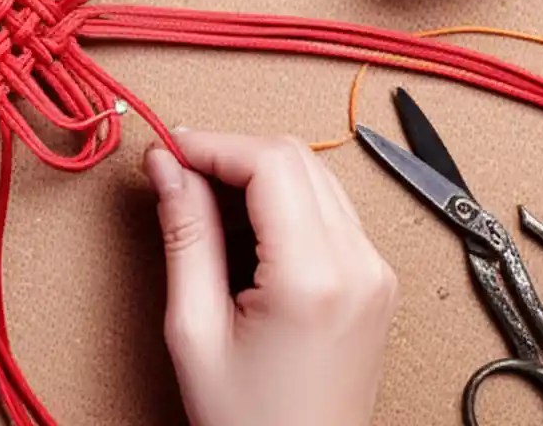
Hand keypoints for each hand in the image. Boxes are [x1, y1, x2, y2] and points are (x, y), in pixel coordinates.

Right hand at [143, 132, 397, 425]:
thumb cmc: (250, 423)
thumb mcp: (194, 328)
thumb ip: (184, 235)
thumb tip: (167, 169)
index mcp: (314, 277)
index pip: (270, 162)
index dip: (212, 143)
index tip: (168, 149)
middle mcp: (359, 265)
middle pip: (296, 158)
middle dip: (231, 153)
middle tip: (176, 171)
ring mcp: (375, 271)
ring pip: (314, 177)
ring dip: (256, 174)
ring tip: (204, 203)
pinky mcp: (375, 280)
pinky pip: (329, 210)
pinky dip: (282, 202)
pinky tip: (243, 229)